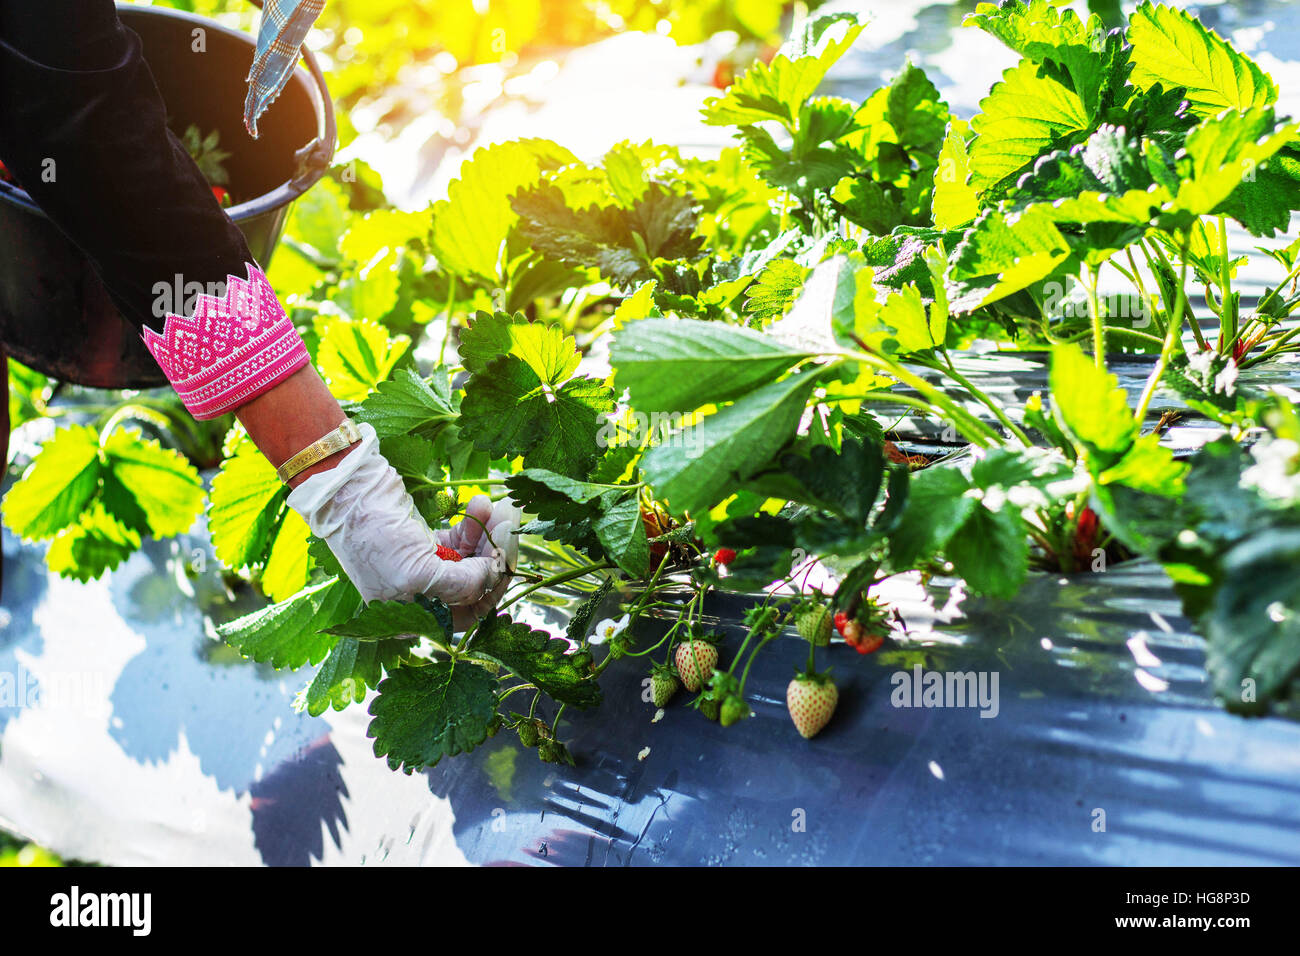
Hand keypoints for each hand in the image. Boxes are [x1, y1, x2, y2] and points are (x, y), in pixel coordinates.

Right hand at [286, 423, 519, 628]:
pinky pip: (461, 539)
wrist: (347, 492)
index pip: (467, 614)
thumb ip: (461, 585)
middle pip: (473, 585)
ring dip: (488, 535)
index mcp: (412, 617)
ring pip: (472, 559)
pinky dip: (474, 523)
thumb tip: (495, 577)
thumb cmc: (372, 539)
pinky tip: (480, 505)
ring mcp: (425, 567)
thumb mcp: (417, 574)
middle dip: (494, 557)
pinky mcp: (427, 541)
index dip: (491, 590)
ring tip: (497, 508)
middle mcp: (420, 597)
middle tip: (510, 529)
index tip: (508, 563)